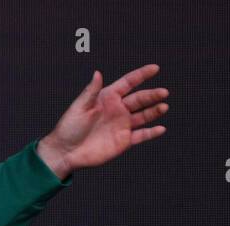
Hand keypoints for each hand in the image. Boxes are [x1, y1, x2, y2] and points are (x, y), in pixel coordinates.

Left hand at [37, 64, 169, 177]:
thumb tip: (98, 73)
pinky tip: (160, 128)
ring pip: (144, 116)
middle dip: (152, 95)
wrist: (65, 152)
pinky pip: (141, 135)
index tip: (155, 68)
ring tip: (163, 106)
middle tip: (163, 92)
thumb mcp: (79, 107)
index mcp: (108, 97)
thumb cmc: (69, 128)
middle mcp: (118, 109)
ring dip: (155, 111)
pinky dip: (151, 132)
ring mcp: (122, 125)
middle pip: (140, 99)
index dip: (141, 75)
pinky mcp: (123, 141)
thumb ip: (91, 91)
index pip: (128, 83)